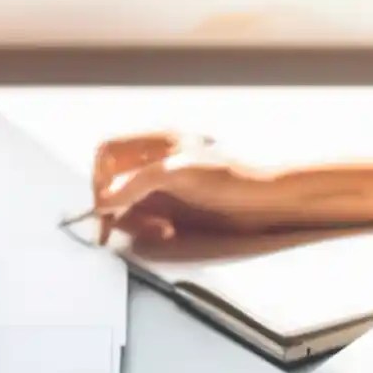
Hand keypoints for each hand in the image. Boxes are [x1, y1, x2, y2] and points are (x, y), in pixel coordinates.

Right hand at [90, 132, 275, 242]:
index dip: (100, 180)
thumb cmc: (236, 177)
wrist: (272, 199)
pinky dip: (151, 226)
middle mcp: (159, 159)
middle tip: (123, 228)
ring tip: (159, 230)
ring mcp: (169, 182)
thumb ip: (139, 181)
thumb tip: (106, 201)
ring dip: (137, 220)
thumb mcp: (181, 173)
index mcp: (158, 141)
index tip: (105, 209)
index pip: (108, 153)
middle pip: (115, 181)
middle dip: (119, 206)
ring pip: (131, 202)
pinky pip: (148, 215)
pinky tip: (167, 231)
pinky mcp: (180, 204)